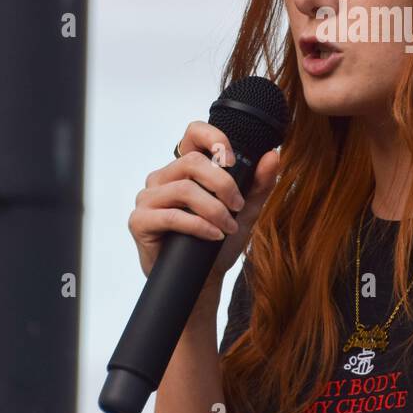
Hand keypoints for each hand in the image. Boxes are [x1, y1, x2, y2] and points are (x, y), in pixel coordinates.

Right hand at [128, 120, 281, 281]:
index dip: (213, 137)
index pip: (192, 134)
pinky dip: (198, 225)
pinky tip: (213, 235)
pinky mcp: (140, 221)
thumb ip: (259, 183)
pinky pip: (171, 216)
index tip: (232, 159)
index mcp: (184, 168)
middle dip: (222, 183)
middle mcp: (162, 178)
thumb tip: (272, 155)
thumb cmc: (219, 240)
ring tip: (228, 227)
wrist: (203, 278)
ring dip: (213, 209)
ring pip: (183, 188)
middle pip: (191, 161)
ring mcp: (148, 198)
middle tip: (238, 205)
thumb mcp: (246, 210)